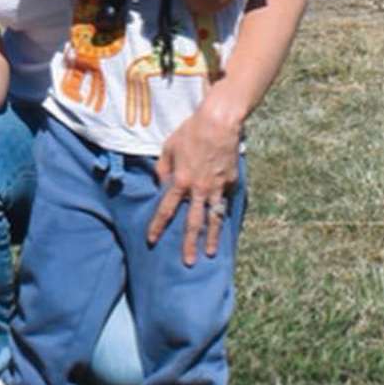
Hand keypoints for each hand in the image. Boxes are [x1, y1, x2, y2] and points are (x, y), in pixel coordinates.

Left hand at [145, 95, 241, 265]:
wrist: (219, 122)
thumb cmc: (190, 132)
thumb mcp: (167, 148)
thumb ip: (162, 169)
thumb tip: (160, 185)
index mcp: (180, 181)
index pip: (166, 210)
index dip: (158, 226)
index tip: (152, 241)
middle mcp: (199, 189)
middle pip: (193, 223)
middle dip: (189, 244)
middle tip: (188, 262)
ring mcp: (217, 187)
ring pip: (214, 218)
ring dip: (212, 238)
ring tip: (210, 253)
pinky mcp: (231, 182)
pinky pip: (226, 202)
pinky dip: (224, 215)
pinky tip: (222, 226)